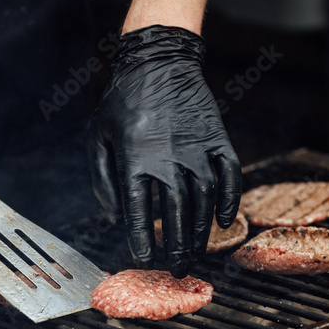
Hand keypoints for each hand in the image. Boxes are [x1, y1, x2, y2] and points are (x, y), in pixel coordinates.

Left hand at [87, 25, 241, 277]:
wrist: (159, 60)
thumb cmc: (123, 100)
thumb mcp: (98, 135)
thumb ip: (102, 178)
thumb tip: (115, 217)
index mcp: (135, 158)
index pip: (140, 211)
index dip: (142, 240)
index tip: (144, 260)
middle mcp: (169, 158)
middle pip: (177, 214)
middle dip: (177, 247)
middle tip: (176, 269)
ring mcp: (197, 149)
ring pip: (205, 201)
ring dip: (202, 233)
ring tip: (196, 254)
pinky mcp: (218, 139)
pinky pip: (230, 176)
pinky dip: (230, 201)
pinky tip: (225, 221)